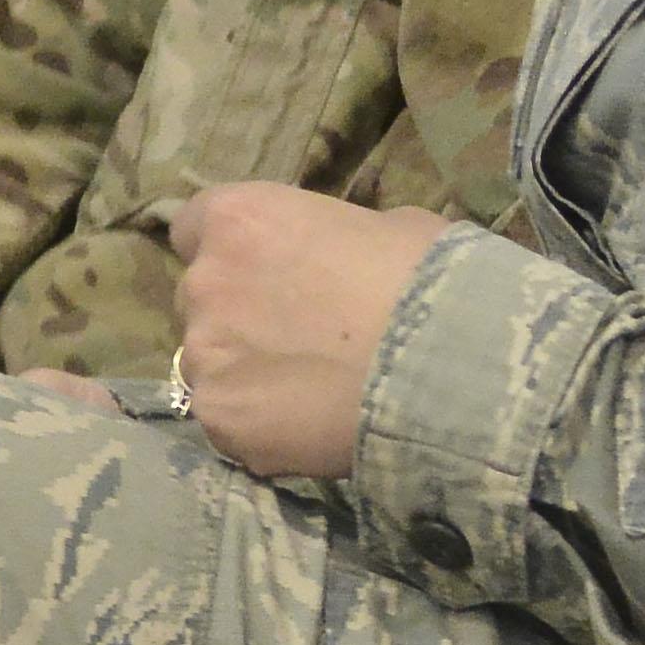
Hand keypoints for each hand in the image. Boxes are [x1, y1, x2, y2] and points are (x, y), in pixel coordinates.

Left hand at [158, 184, 462, 480]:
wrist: (450, 365)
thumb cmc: (430, 276)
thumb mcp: (391, 228)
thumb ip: (339, 240)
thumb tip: (344, 258)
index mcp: (242, 219)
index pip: (193, 225)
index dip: (233, 249)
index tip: (269, 268)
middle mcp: (205, 282)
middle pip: (202, 296)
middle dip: (241, 311)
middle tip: (302, 335)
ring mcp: (204, 355)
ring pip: (211, 361)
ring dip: (247, 369)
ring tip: (310, 390)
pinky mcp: (218, 417)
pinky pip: (229, 416)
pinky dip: (259, 420)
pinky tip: (308, 425)